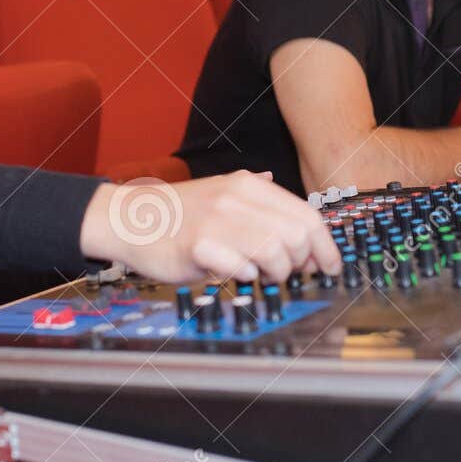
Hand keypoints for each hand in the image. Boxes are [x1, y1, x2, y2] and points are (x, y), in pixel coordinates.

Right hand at [79, 171, 342, 282]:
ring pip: (275, 252)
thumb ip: (264, 204)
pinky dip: (245, 276)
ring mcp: (218, 221)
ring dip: (275, 272)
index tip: (330, 266)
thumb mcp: (225, 192)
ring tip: (261, 274)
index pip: (306, 215)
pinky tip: (236, 273)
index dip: (325, 246)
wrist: (130, 219)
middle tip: (288, 273)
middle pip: (296, 236)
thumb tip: (305, 221)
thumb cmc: (181, 214)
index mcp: (249, 185)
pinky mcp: (199, 245)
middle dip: (301, 262)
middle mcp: (237, 198)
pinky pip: (241, 267)